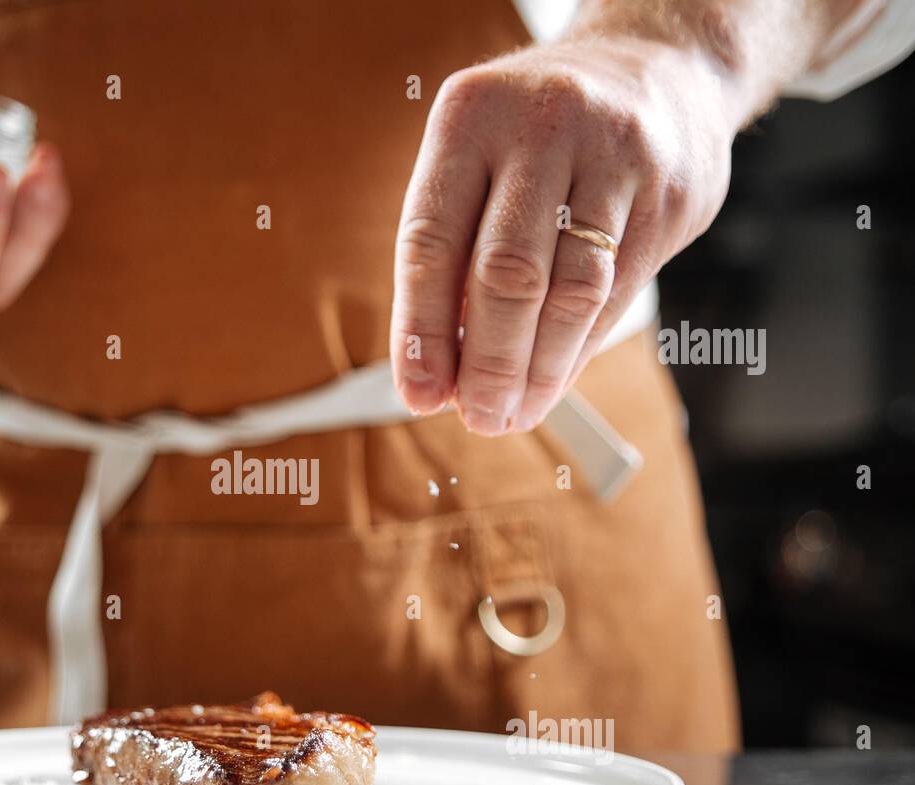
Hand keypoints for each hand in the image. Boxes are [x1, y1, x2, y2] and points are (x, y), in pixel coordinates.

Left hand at [390, 35, 735, 433]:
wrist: (658, 63)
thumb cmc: (538, 134)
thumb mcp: (477, 157)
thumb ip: (453, 249)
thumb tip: (437, 369)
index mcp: (470, 116)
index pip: (431, 241)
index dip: (422, 330)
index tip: (419, 393)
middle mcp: (542, 127)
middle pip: (506, 274)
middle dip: (488, 364)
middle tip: (477, 416)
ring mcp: (616, 156)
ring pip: (572, 292)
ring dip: (539, 370)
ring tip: (514, 412)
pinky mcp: (669, 193)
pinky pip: (620, 292)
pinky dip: (580, 350)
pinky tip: (555, 378)